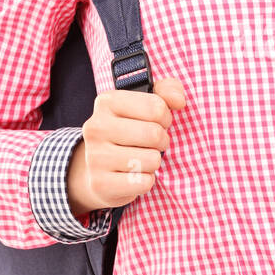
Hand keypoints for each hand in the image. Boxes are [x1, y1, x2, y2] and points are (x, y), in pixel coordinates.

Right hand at [67, 76, 187, 216]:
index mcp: (107, 102)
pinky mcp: (99, 184)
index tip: (158, 122)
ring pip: (151, 160)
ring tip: (141, 159)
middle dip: (162, 141)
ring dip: (154, 162)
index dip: (165, 117)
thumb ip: (167, 91)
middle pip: (154, 134)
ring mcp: (95, 157)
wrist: (97, 168)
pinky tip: (133, 176)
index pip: (156, 107)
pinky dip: (146, 181)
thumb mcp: (145, 104)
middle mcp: (96, 127)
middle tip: (153, 144)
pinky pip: (144, 182)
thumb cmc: (129, 131)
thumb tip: (179, 100)